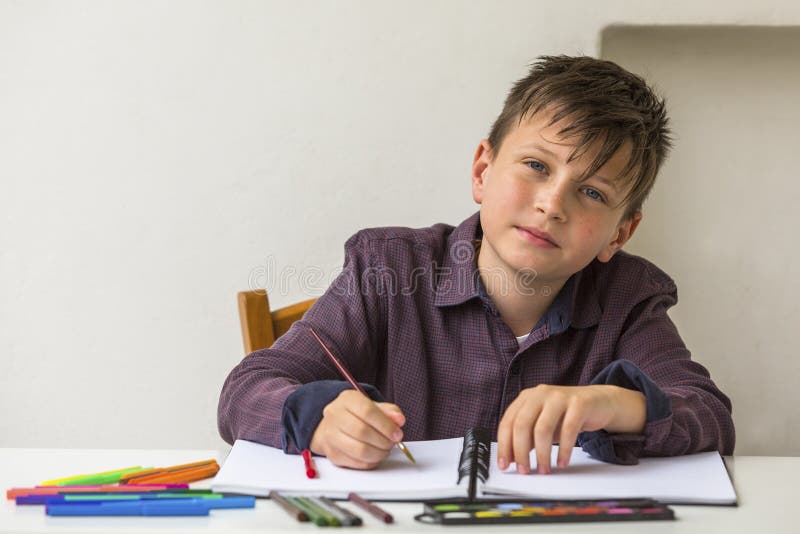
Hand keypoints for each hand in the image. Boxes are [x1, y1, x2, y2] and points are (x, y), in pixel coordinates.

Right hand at [309, 389, 405, 469]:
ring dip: (378, 453)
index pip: (367, 411)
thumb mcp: (375, 406)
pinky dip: (371, 462)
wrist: (336, 424)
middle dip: (383, 441)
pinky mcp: (332, 454)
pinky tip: (375, 455)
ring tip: (385, 450)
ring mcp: (330, 435)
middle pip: (362, 432)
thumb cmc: (359, 414)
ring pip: (359, 450)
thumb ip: (390, 412)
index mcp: (347, 399)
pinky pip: (356, 463)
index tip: (397, 433)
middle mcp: (334, 415)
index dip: (386, 425)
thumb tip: (399, 420)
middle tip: (392, 443)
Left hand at [497, 384, 645, 473]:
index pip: (508, 422)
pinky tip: (562, 462)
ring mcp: (559, 397)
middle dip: (521, 452)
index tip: (505, 465)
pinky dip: (564, 450)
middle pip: (522, 425)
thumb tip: (512, 459)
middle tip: (525, 470)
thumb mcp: (542, 425)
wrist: (599, 402)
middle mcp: (540, 394)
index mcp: (526, 398)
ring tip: (544, 469)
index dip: (504, 445)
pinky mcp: (579, 403)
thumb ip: (527, 438)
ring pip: (543, 428)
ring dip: (542, 454)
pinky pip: (568, 430)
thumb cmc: (566, 416)